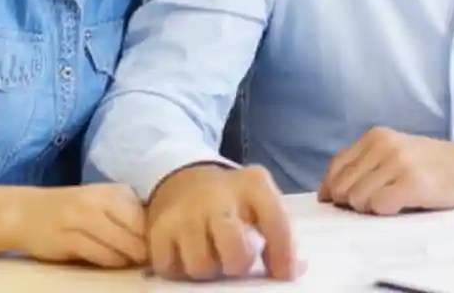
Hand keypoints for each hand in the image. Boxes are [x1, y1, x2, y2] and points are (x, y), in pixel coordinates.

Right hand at [11, 183, 146, 267]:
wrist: (26, 212)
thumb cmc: (73, 211)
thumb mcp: (103, 204)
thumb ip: (129, 216)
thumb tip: (161, 236)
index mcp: (115, 191)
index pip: (149, 215)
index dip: (156, 235)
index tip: (158, 245)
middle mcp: (101, 200)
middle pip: (138, 232)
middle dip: (145, 249)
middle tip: (146, 259)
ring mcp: (83, 218)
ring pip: (123, 245)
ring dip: (130, 258)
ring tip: (129, 261)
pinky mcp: (68, 238)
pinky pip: (102, 255)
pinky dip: (112, 262)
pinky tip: (111, 261)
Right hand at [145, 164, 297, 281]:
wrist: (186, 179)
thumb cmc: (233, 201)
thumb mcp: (260, 203)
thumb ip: (279, 233)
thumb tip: (295, 270)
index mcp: (253, 184)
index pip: (277, 224)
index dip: (285, 256)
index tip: (284, 275)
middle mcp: (217, 195)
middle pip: (237, 254)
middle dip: (238, 265)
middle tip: (235, 259)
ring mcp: (185, 211)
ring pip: (201, 267)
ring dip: (208, 269)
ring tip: (210, 253)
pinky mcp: (158, 228)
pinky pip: (171, 269)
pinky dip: (179, 269)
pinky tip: (186, 253)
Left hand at [318, 128, 453, 215]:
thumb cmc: (434, 165)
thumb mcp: (396, 151)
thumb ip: (364, 165)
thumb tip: (326, 193)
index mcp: (376, 136)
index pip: (335, 168)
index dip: (335, 190)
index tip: (348, 201)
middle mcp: (383, 145)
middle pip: (342, 188)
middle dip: (354, 202)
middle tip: (380, 200)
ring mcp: (398, 163)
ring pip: (357, 200)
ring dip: (372, 208)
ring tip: (396, 199)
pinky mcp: (412, 183)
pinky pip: (378, 208)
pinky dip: (387, 212)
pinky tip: (404, 204)